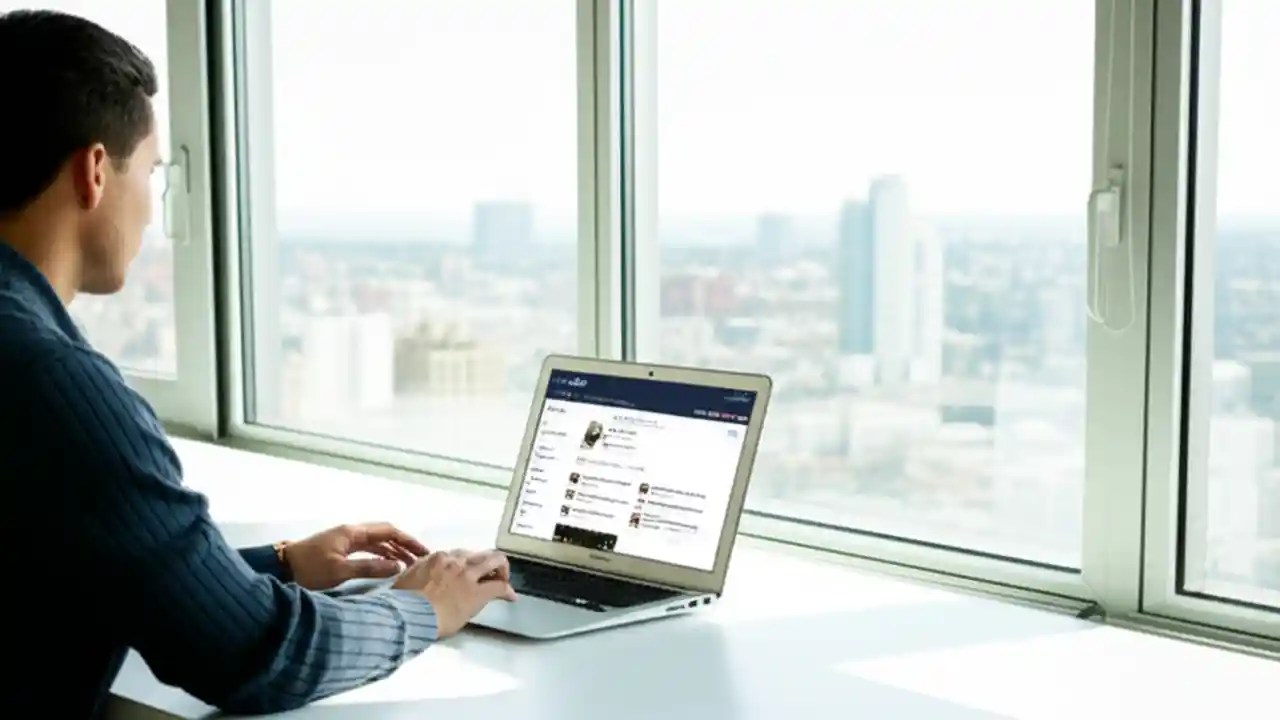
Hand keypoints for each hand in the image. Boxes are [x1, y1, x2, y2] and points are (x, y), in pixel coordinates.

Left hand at [283, 522, 427, 590]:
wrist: (280, 568)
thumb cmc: (309, 569)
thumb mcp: (340, 571)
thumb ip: (370, 568)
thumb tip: (398, 566)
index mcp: (353, 532)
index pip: (389, 531)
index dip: (408, 540)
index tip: (424, 552)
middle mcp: (351, 532)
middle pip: (385, 534)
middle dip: (404, 545)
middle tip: (421, 559)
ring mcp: (345, 540)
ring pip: (376, 542)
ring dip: (393, 551)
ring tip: (408, 565)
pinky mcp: (339, 550)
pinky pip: (367, 549)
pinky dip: (380, 555)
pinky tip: (387, 566)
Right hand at [393, 549, 515, 637]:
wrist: (409, 614)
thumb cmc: (402, 603)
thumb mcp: (405, 581)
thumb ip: (417, 575)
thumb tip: (416, 581)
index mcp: (437, 558)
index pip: (458, 554)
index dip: (465, 563)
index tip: (466, 571)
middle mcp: (455, 562)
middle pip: (478, 554)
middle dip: (486, 562)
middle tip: (489, 573)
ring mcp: (468, 575)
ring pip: (494, 561)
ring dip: (501, 569)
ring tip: (503, 579)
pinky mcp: (477, 592)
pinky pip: (499, 587)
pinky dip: (507, 590)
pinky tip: (510, 596)